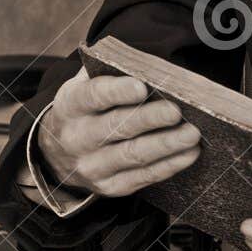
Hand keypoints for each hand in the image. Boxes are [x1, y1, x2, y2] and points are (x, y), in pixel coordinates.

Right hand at [36, 69, 200, 197]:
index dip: (118, 92)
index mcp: (71, 106)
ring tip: (192, 133)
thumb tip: (149, 64)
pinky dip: (169, 164)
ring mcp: (93, 166)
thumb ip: (110, 71)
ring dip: (166, 144)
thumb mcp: (84, 85)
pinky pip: (144, 176)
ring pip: (133, 155)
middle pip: (117, 127)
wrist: (59, 154)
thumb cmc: (85, 110)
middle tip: (176, 111)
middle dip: (150, 119)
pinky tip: (189, 152)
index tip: (141, 87)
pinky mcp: (111, 187)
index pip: (93, 96)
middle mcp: (77, 138)